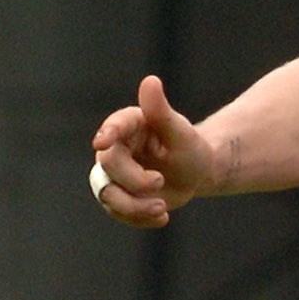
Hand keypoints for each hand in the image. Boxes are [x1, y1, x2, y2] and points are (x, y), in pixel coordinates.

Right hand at [89, 74, 213, 227]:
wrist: (196, 172)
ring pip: (108, 195)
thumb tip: (150, 81)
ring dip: (133, 207)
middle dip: (133, 180)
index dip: (107, 133)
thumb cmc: (188, 146)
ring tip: (161, 209)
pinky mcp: (119, 196)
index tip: (102, 142)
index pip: (113, 127)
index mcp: (129, 126)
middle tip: (160, 182)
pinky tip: (162, 217)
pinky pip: (119, 213)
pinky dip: (139, 219)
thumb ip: (160, 110)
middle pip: (109, 166)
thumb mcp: (179, 131)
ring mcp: (114, 174)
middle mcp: (115, 149)